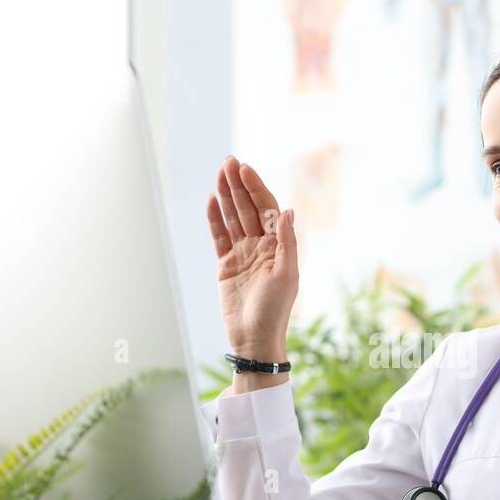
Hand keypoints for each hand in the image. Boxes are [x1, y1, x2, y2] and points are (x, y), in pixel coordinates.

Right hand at [207, 156, 296, 358]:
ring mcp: (242, 254)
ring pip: (232, 218)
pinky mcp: (226, 265)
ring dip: (226, 196)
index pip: (266, 209)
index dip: (256, 188)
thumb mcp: (287, 276)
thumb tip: (288, 211)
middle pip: (248, 208)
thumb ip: (287, 242)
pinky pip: (219, 236)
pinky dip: (214, 219)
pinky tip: (211, 200)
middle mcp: (261, 246)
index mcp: (279, 246)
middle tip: (228, 161)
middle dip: (239, 185)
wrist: (253, 339)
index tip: (244, 169)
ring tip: (219, 173)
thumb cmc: (275, 310)